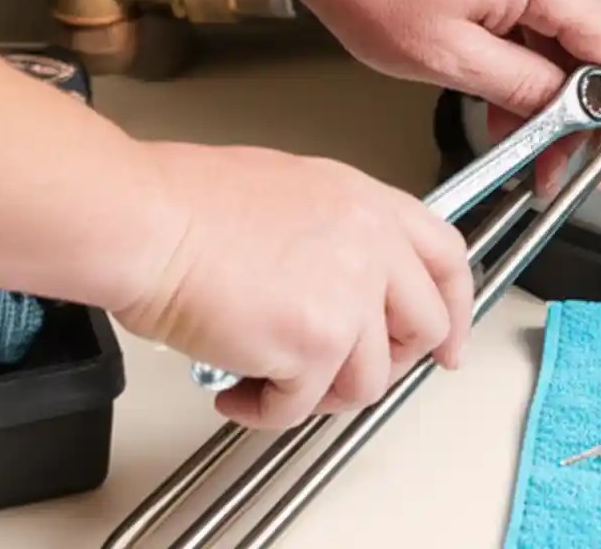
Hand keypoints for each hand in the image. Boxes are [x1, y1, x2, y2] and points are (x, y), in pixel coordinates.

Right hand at [113, 142, 472, 428]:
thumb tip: (343, 281)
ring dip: (321, 394)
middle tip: (345, 375)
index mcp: (369, 205)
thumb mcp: (292, 189)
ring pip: (368, 381)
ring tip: (273, 380)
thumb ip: (338, 233)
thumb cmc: (187, 199)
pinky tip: (238, 392)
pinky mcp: (312, 346)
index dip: (455, 307)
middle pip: (424, 329)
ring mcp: (349, 300)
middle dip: (389, 363)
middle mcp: (372, 249)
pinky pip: (303, 406)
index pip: (447, 258)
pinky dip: (268, 411)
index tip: (449, 342)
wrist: (144, 220)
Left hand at [295, 0, 600, 196]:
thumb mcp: (449, 57)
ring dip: (544, 94)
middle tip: (558, 161)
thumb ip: (520, 86)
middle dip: (573, 110)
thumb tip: (566, 111)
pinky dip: (522, 66)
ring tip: (525, 145)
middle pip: (584, 45)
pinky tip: (506, 105)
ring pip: (555, 39)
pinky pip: (529, 22)